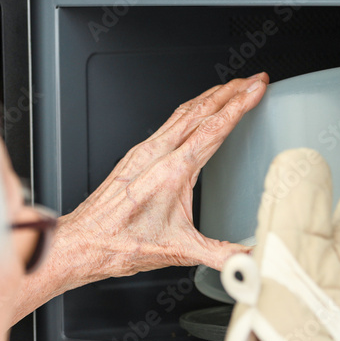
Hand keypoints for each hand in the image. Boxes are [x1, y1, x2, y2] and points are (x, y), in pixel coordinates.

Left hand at [71, 72, 268, 275]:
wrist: (83, 243)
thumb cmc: (120, 244)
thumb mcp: (180, 252)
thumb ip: (221, 255)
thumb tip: (250, 261)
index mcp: (171, 172)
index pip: (213, 128)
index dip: (239, 104)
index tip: (256, 87)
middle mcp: (156, 155)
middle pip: (200, 110)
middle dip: (231, 91)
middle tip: (253, 79)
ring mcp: (144, 152)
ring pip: (183, 112)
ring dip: (211, 95)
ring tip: (232, 86)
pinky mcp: (135, 155)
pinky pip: (169, 122)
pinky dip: (191, 108)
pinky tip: (197, 110)